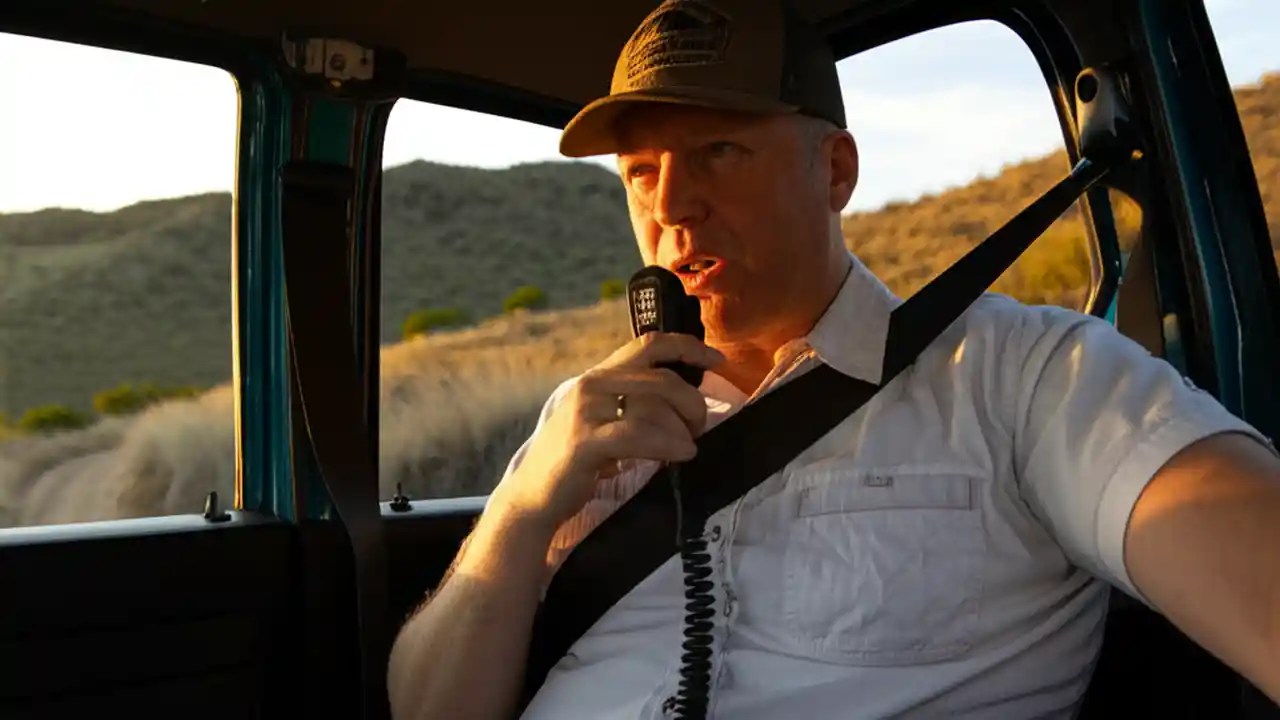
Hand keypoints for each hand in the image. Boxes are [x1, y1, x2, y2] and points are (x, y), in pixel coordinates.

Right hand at [490, 332, 724, 531]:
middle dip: (692, 401)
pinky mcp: (585, 441)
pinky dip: (668, 444)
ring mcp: (586, 412)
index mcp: (598, 376)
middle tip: (700, 427)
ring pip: (654, 406)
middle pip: (661, 378)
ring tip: (689, 447)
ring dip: (683, 428)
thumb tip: (684, 403)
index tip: (718, 360)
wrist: (533, 497)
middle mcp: (590, 385)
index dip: (687, 347)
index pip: (648, 344)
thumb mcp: (603, 422)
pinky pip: (639, 435)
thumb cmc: (574, 463)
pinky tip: (682, 454)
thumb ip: (633, 405)